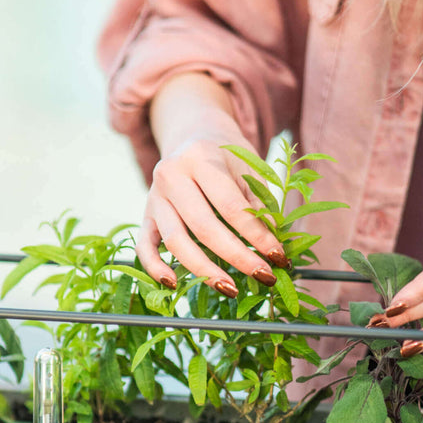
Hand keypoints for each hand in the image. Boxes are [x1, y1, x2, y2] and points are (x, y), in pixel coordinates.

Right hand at [140, 73, 287, 294]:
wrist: (193, 134)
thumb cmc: (227, 155)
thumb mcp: (248, 167)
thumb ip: (258, 202)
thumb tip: (272, 246)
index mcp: (201, 157)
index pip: (231, 206)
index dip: (257, 235)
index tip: (278, 257)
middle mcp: (171, 175)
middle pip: (204, 227)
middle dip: (237, 257)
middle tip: (263, 277)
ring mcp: (154, 197)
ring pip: (175, 242)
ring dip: (204, 271)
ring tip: (230, 289)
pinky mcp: (145, 215)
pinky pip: (144, 247)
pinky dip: (155, 269)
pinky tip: (173, 285)